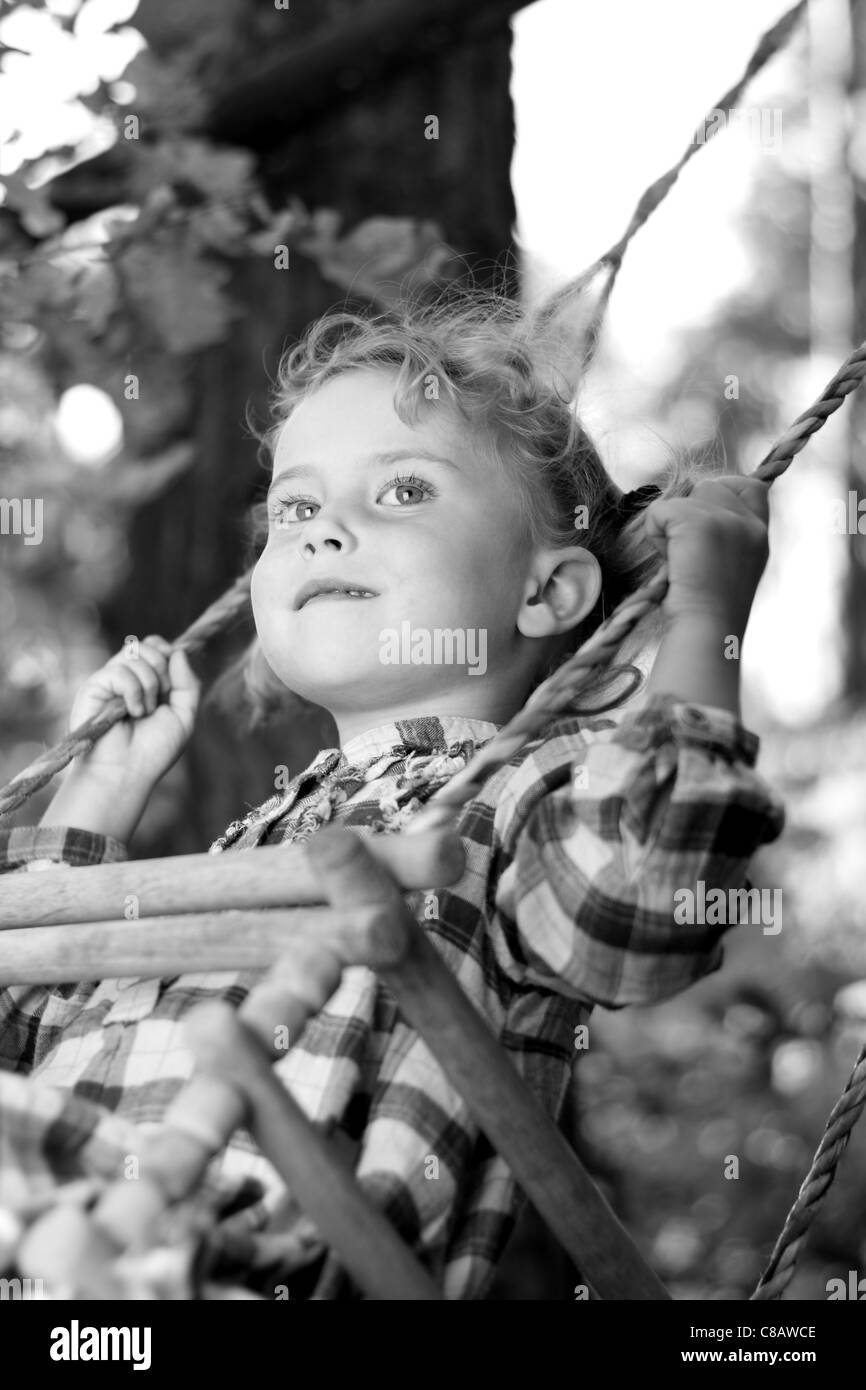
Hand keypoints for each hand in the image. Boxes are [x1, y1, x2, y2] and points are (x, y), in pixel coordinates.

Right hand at [66, 635, 200, 788]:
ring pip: (136, 653)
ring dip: (149, 684)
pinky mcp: (94, 686)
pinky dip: (134, 691)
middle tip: (159, 698)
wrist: (126, 773)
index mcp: (147, 682)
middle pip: (148, 644)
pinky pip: (121, 670)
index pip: (157, 646)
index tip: (172, 683)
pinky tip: (131, 712)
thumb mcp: (183, 716)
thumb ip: (188, 684)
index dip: (169, 654)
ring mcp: (110, 680)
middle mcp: (127, 677)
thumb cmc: (153, 751)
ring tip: (143, 712)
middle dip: (162, 668)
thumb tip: (179, 651)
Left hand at [642, 476, 770, 632]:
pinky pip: (660, 510)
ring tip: (679, 561)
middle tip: (687, 554)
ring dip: (671, 525)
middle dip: (690, 513)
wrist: (707, 630)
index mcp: (760, 534)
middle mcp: (748, 523)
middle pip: (709, 487)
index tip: (702, 522)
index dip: (721, 494)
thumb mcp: (732, 568)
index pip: (749, 487)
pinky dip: (654, 533)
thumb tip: (694, 517)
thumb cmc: (710, 612)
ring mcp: (726, 519)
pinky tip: (668, 562)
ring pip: (685, 497)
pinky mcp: (698, 522)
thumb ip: (725, 538)